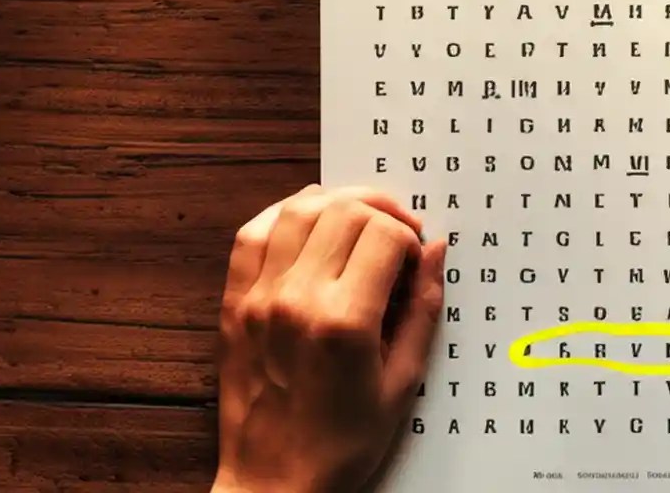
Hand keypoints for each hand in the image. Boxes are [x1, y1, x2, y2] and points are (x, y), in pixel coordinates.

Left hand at [212, 185, 447, 492]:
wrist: (273, 483)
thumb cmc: (342, 444)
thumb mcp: (403, 381)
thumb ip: (422, 309)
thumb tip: (435, 252)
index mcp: (344, 323)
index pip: (384, 235)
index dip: (409, 237)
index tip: (416, 258)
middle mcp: (296, 299)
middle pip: (343, 212)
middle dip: (380, 212)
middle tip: (396, 235)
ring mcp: (259, 297)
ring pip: (298, 209)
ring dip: (336, 204)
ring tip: (358, 222)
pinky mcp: (234, 303)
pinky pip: (252, 232)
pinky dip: (284, 214)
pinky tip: (309, 224)